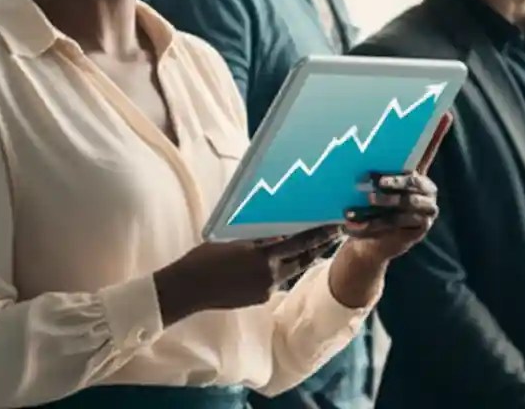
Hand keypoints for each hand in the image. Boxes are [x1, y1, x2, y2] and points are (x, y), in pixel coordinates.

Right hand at [153, 226, 341, 325]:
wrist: (189, 288)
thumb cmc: (204, 258)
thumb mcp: (233, 239)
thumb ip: (258, 237)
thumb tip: (279, 232)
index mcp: (264, 256)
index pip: (300, 242)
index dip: (320, 234)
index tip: (335, 226)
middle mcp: (270, 275)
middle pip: (303, 259)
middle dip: (318, 247)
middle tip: (332, 235)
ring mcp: (266, 289)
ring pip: (291, 270)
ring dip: (301, 258)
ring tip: (311, 246)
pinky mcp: (259, 298)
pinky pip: (276, 280)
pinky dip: (281, 270)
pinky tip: (277, 262)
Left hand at [340, 112, 450, 263]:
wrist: (369, 240)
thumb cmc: (369, 205)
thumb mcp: (368, 185)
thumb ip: (370, 169)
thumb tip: (354, 143)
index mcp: (417, 171)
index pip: (428, 148)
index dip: (437, 132)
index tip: (445, 112)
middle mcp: (427, 188)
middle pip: (411, 180)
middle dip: (391, 181)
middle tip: (369, 182)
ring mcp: (427, 209)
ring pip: (403, 204)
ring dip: (378, 205)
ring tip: (354, 208)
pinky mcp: (421, 227)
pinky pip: (396, 224)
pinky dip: (372, 224)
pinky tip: (350, 224)